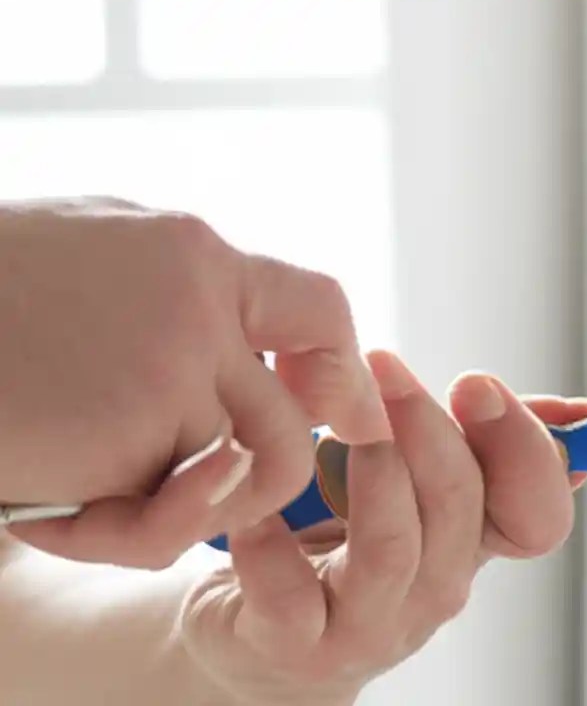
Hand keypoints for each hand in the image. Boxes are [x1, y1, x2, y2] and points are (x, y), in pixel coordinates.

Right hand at [0, 197, 391, 567]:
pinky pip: (161, 521)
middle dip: (262, 481)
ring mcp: (175, 365)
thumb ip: (170, 297)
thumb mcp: (86, 255)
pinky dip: (102, 533)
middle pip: (289, 421)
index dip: (337, 373)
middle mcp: (202, 303)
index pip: (315, 307)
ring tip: (91, 502)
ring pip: (236, 479)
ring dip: (172, 514)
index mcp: (193, 254)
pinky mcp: (137, 429)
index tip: (344, 420)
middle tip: (200, 501)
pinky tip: (42, 507)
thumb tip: (241, 367)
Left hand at [178, 353, 586, 705]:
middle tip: (385, 367)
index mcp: (473, 542)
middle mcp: (436, 587)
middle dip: (430, 429)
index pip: (539, 515)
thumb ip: (487, 439)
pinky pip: (292, 593)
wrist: (260, 633)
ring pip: (393, 546)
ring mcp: (372, 623)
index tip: (478, 385)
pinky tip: (257, 506)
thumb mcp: (416, 480)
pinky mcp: (300, 643)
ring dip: (371, 473)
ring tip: (338, 421)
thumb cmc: (338, 538)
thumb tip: (579, 414)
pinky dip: (273, 543)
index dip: (525, 452)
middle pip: (463, 509)